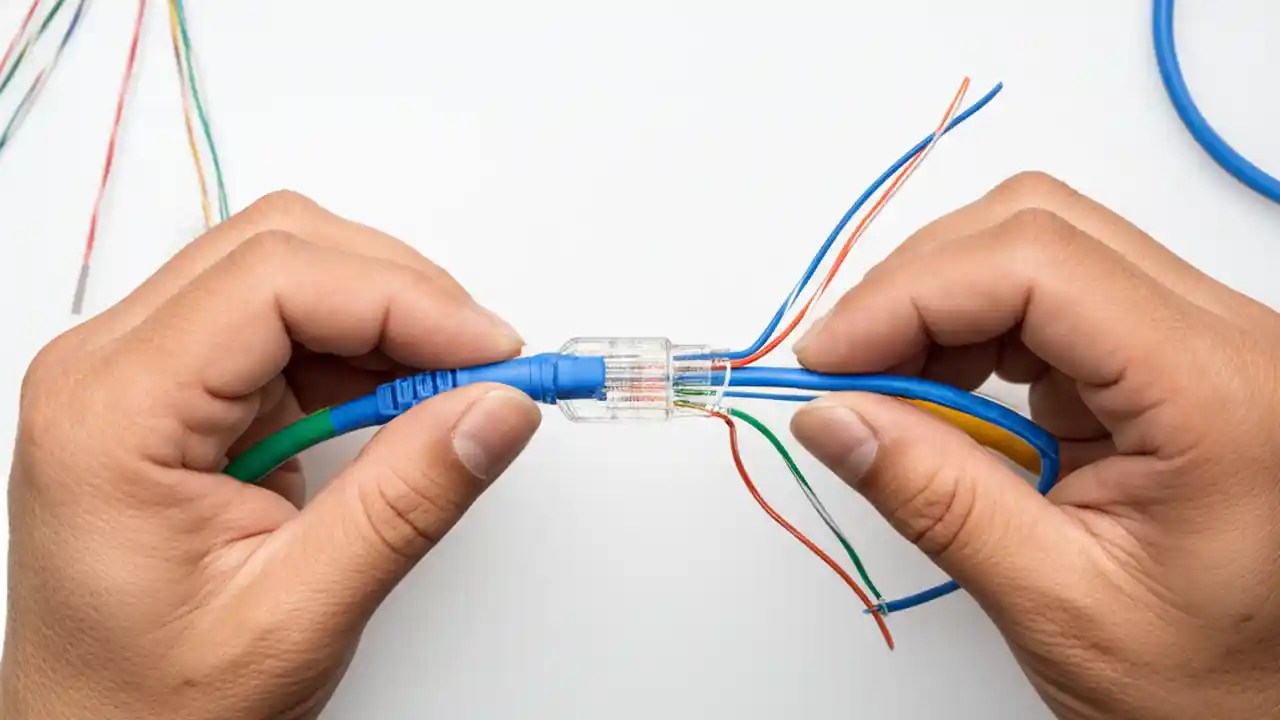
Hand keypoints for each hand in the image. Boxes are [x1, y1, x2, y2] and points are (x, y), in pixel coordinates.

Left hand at [2, 192, 541, 718]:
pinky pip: (284, 324)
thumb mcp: (295, 615)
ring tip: (449, 395)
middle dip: (400, 293)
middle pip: (278, 249)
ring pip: (287, 272)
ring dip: (386, 319)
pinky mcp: (181, 391)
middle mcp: (110, 371)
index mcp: (112, 414)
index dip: (403, 300)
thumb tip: (496, 410)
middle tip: (484, 368)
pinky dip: (362, 350)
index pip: (274, 282)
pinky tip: (399, 406)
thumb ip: (405, 502)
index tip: (493, 354)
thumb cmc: (151, 701)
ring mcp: (141, 374)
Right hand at [789, 172, 1279, 717]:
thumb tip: (831, 417)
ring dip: (938, 306)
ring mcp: (1193, 341)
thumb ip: (936, 499)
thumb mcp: (1058, 604)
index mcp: (1218, 392)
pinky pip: (1046, 300)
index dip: (910, 295)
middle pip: (1038, 228)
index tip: (827, 361)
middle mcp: (1222, 340)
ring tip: (884, 392)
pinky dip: (969, 334)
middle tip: (844, 372)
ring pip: (1037, 249)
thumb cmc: (1208, 678)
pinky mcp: (1157, 359)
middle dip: (918, 287)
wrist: (1273, 703)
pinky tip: (937, 396)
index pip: (1038, 266)